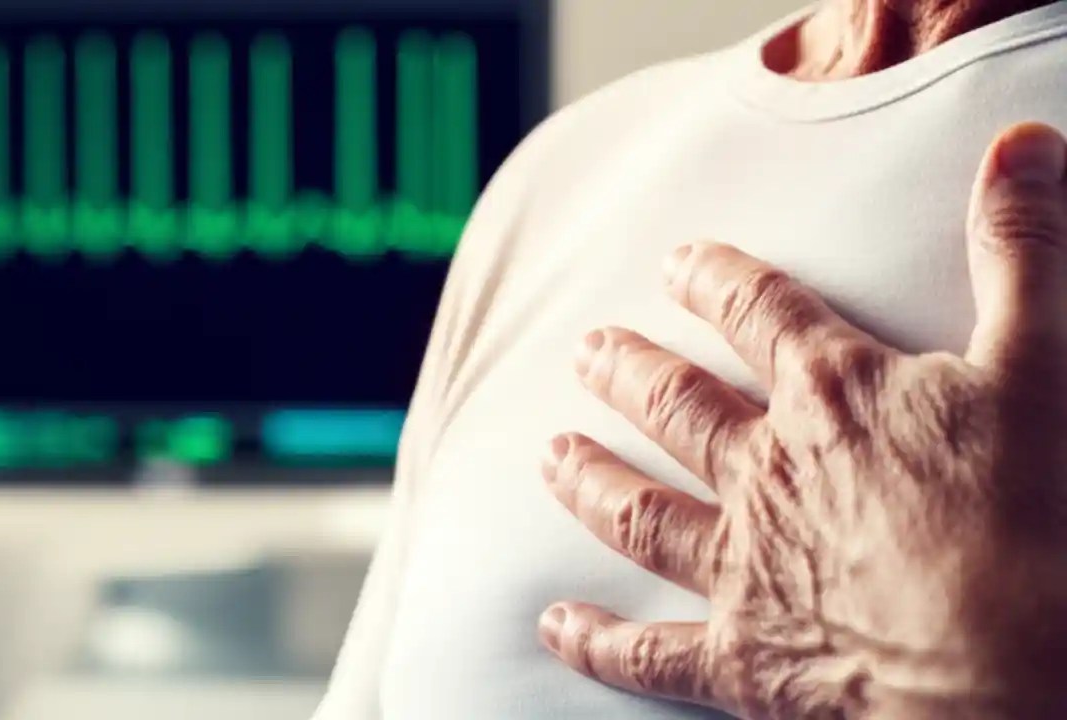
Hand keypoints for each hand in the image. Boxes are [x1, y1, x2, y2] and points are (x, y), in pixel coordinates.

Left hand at [538, 122, 1066, 718]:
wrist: (1013, 674)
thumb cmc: (1035, 522)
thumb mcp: (1041, 366)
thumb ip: (1022, 253)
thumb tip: (1019, 145)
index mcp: (833, 397)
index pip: (758, 312)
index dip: (715, 280)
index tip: (676, 265)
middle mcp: (768, 473)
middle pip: (676, 407)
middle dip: (629, 371)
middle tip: (586, 351)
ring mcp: (743, 568)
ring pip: (641, 511)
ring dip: (592, 479)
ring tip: (551, 456)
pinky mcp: (741, 661)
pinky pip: (646, 653)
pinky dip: (597, 643)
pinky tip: (555, 627)